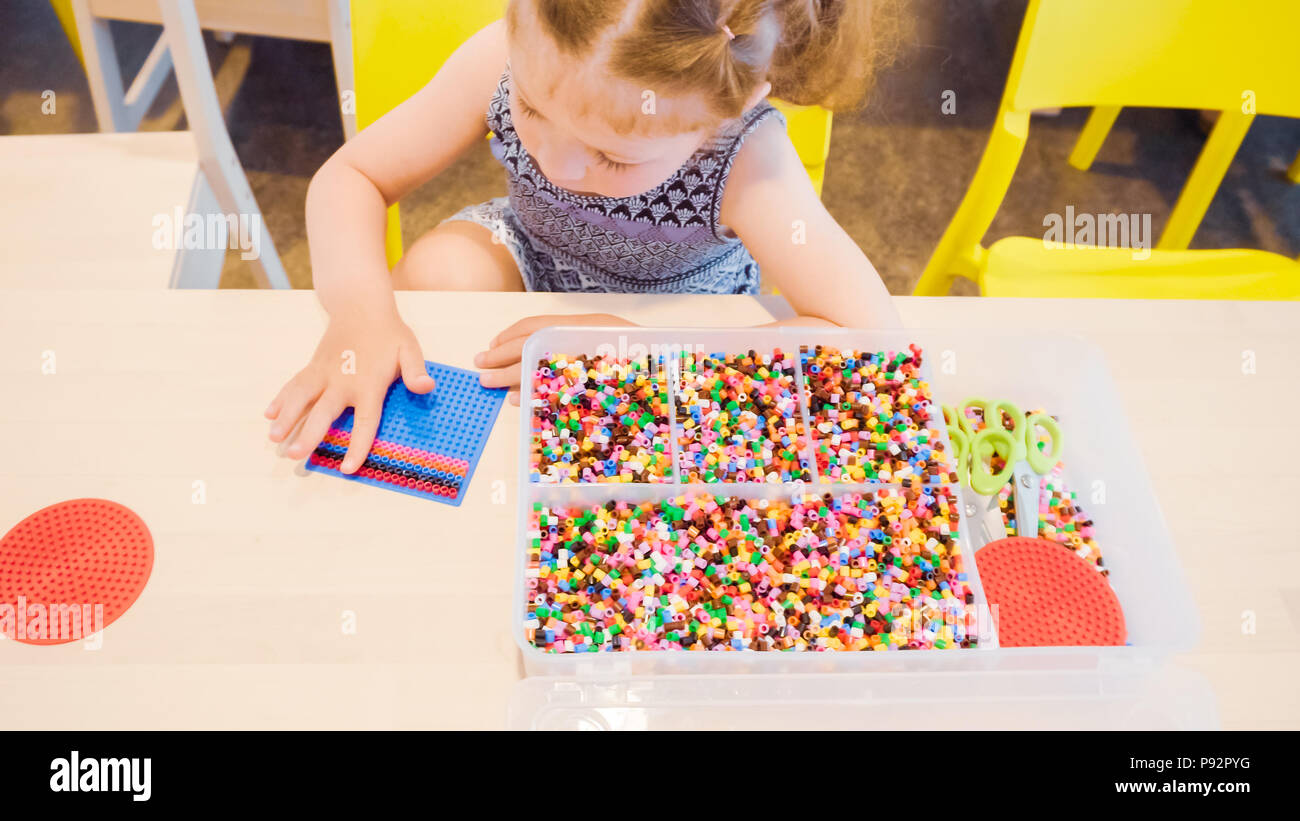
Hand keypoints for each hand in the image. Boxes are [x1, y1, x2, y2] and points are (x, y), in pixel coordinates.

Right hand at [265, 311, 434, 472]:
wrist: (360, 305)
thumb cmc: (389, 333)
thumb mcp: (409, 349)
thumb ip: (415, 370)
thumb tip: (427, 387)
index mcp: (368, 383)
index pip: (364, 420)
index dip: (357, 445)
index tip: (348, 468)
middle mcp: (342, 381)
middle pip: (323, 412)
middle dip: (308, 433)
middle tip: (294, 454)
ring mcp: (323, 373)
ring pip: (301, 397)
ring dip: (286, 416)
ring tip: (274, 437)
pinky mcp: (312, 366)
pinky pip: (294, 384)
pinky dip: (281, 398)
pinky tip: (270, 414)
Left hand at [474, 313, 634, 404]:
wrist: (661, 372)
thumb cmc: (633, 353)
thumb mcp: (601, 335)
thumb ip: (570, 340)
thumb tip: (535, 355)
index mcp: (579, 324)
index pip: (533, 326)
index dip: (508, 335)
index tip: (492, 344)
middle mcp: (577, 340)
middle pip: (525, 347)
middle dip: (498, 357)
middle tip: (479, 366)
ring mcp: (580, 364)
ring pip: (531, 368)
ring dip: (505, 377)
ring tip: (488, 384)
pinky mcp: (583, 388)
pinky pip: (548, 392)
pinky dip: (529, 395)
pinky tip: (516, 401)